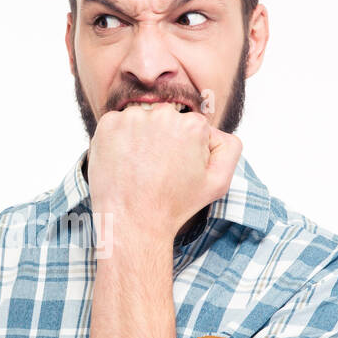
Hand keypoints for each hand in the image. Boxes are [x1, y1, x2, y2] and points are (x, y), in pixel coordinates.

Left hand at [87, 99, 241, 245]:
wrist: (133, 223)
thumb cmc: (174, 205)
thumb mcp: (218, 182)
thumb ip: (229, 148)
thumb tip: (214, 129)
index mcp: (193, 124)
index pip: (190, 125)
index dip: (184, 148)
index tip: (176, 168)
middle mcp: (163, 114)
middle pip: (165, 120)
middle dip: (162, 139)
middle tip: (157, 170)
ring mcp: (132, 117)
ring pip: (141, 121)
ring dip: (140, 138)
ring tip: (139, 168)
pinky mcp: (108, 124)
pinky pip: (117, 125)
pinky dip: (119, 140)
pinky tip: (123, 163)